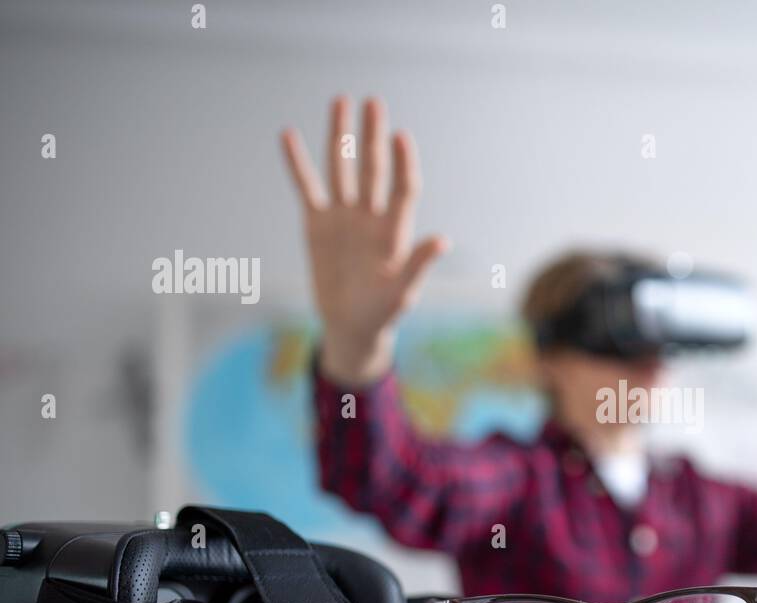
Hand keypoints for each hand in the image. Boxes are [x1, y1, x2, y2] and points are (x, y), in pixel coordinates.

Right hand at [281, 96, 447, 384]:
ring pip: (341, 168)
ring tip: (340, 101)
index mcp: (394, 230)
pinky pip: (307, 187)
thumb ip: (418, 264)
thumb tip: (443, 240)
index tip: (401, 137)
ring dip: (340, 136)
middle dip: (372, 136)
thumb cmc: (383, 312)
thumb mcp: (402, 293)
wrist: (351, 325)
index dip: (403, 163)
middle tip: (373, 102)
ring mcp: (344, 216)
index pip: (403, 188)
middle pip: (373, 168)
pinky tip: (289, 135)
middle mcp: (370, 216)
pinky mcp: (317, 223)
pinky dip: (297, 163)